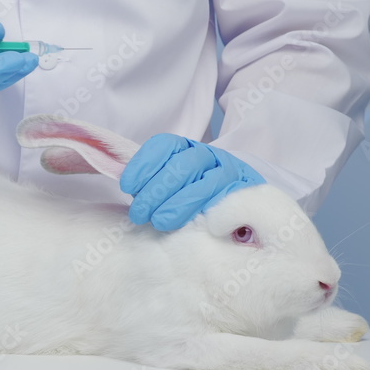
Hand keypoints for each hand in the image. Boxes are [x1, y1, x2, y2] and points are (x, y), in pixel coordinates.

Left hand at [120, 134, 264, 230]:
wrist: (235, 210)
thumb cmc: (189, 200)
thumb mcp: (166, 188)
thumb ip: (148, 183)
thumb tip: (126, 186)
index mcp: (183, 149)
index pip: (163, 146)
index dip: (143, 165)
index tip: (128, 187)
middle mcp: (207, 155)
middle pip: (180, 166)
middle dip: (155, 192)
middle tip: (139, 214)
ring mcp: (228, 172)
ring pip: (204, 183)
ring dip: (177, 205)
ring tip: (159, 222)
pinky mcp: (244, 192)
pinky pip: (226, 198)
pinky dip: (208, 209)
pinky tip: (193, 223)